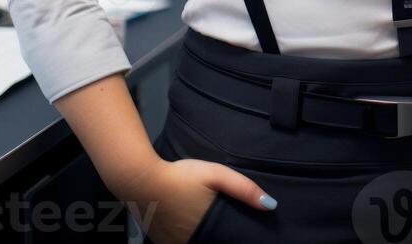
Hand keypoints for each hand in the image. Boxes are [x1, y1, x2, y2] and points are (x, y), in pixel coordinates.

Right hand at [118, 155, 276, 243]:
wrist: (141, 180)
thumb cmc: (180, 176)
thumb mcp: (216, 174)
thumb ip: (243, 189)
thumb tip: (270, 206)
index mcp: (207, 231)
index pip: (226, 241)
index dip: (233, 238)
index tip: (237, 230)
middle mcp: (190, 242)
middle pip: (211, 242)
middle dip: (218, 235)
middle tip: (220, 220)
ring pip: (195, 242)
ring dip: (202, 235)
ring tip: (203, 219)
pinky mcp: (160, 241)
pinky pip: (179, 242)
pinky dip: (185, 235)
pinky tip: (186, 221)